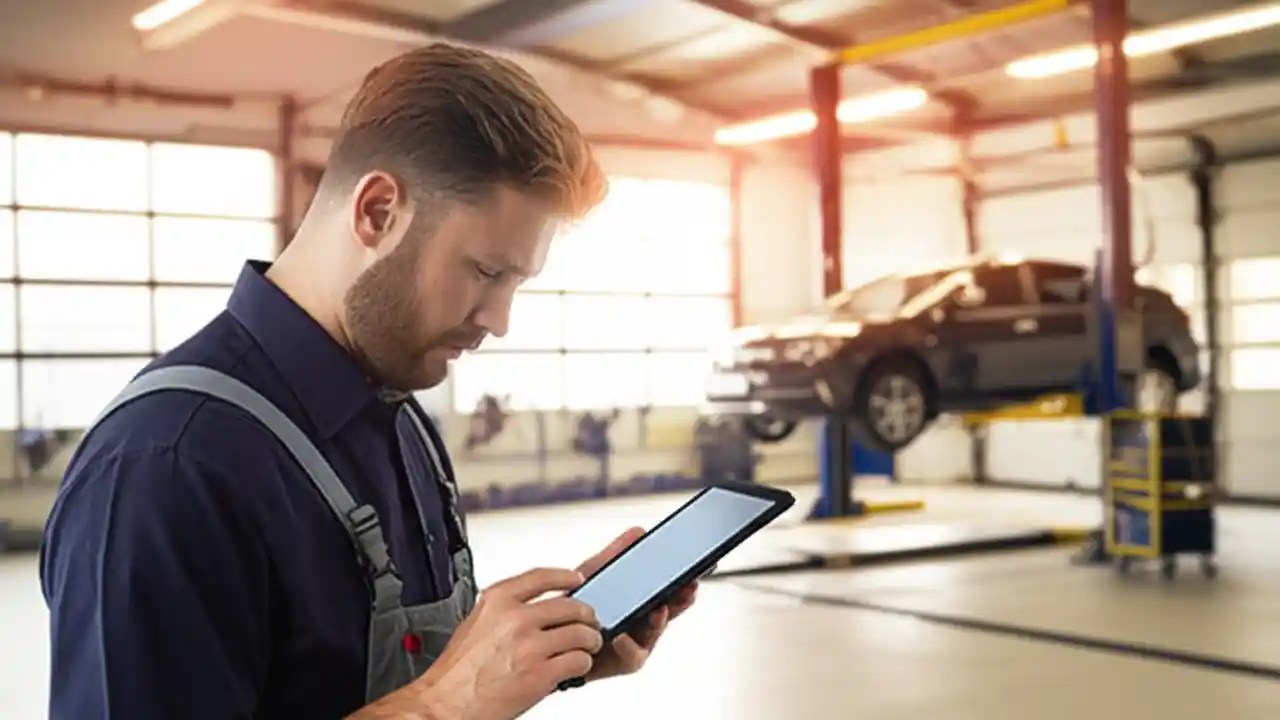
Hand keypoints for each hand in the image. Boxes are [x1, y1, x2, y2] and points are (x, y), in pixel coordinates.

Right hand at [412, 567, 602, 719]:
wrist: (446, 705)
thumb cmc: (457, 673)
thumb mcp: (476, 625)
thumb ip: (504, 613)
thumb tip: (534, 610)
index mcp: (497, 601)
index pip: (541, 577)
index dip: (565, 576)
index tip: (576, 579)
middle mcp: (515, 619)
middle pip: (569, 605)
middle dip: (585, 615)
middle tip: (588, 622)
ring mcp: (529, 646)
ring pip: (580, 633)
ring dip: (589, 640)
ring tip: (587, 646)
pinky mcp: (540, 674)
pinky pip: (577, 661)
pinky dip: (582, 664)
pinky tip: (576, 667)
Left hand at [576, 528, 699, 681]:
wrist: (552, 635)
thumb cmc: (576, 606)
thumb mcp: (596, 573)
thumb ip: (617, 554)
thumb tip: (639, 531)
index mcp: (643, 600)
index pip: (669, 589)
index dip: (684, 581)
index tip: (693, 569)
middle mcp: (645, 622)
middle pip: (671, 609)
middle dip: (682, 598)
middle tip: (689, 586)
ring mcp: (638, 642)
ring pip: (656, 632)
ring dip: (660, 620)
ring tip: (659, 609)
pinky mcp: (624, 661)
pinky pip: (632, 655)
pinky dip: (628, 645)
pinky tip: (621, 635)